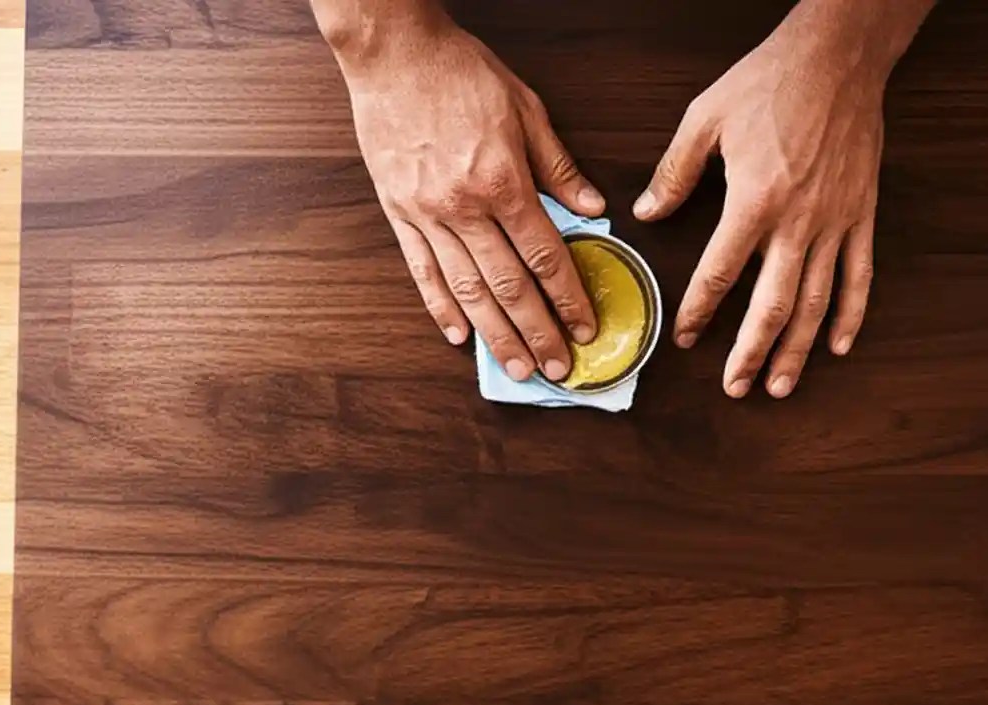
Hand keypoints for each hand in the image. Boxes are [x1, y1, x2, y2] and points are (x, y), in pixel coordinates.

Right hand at [334, 18, 604, 381]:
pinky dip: (440, 308)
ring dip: (495, 336)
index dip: (568, 298)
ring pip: (467, 290)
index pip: (545, 256)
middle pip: (509, 286)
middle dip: (537, 333)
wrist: (394, 53)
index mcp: (502, 181)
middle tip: (557, 368)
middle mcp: (464, 207)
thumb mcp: (526, 110)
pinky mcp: (398, 212)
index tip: (584, 327)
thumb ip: (559, 168)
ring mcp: (427, 214)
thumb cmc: (460, 72)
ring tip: (516, 368)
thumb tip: (593, 210)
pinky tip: (458, 336)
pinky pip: (421, 272)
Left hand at [635, 0, 928, 398]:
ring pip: (816, 301)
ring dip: (798, 349)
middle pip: (773, 305)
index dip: (699, 311)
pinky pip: (860, 275)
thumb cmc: (770, 82)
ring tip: (781, 385)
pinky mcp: (861, 214)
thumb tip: (647, 213)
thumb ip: (674, 173)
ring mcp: (835, 222)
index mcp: (754, 201)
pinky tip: (838, 345)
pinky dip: (850, 314)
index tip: (686, 338)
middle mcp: (797, 221)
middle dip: (752, 352)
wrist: (839, 57)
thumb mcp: (705, 119)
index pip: (719, 273)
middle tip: (736, 388)